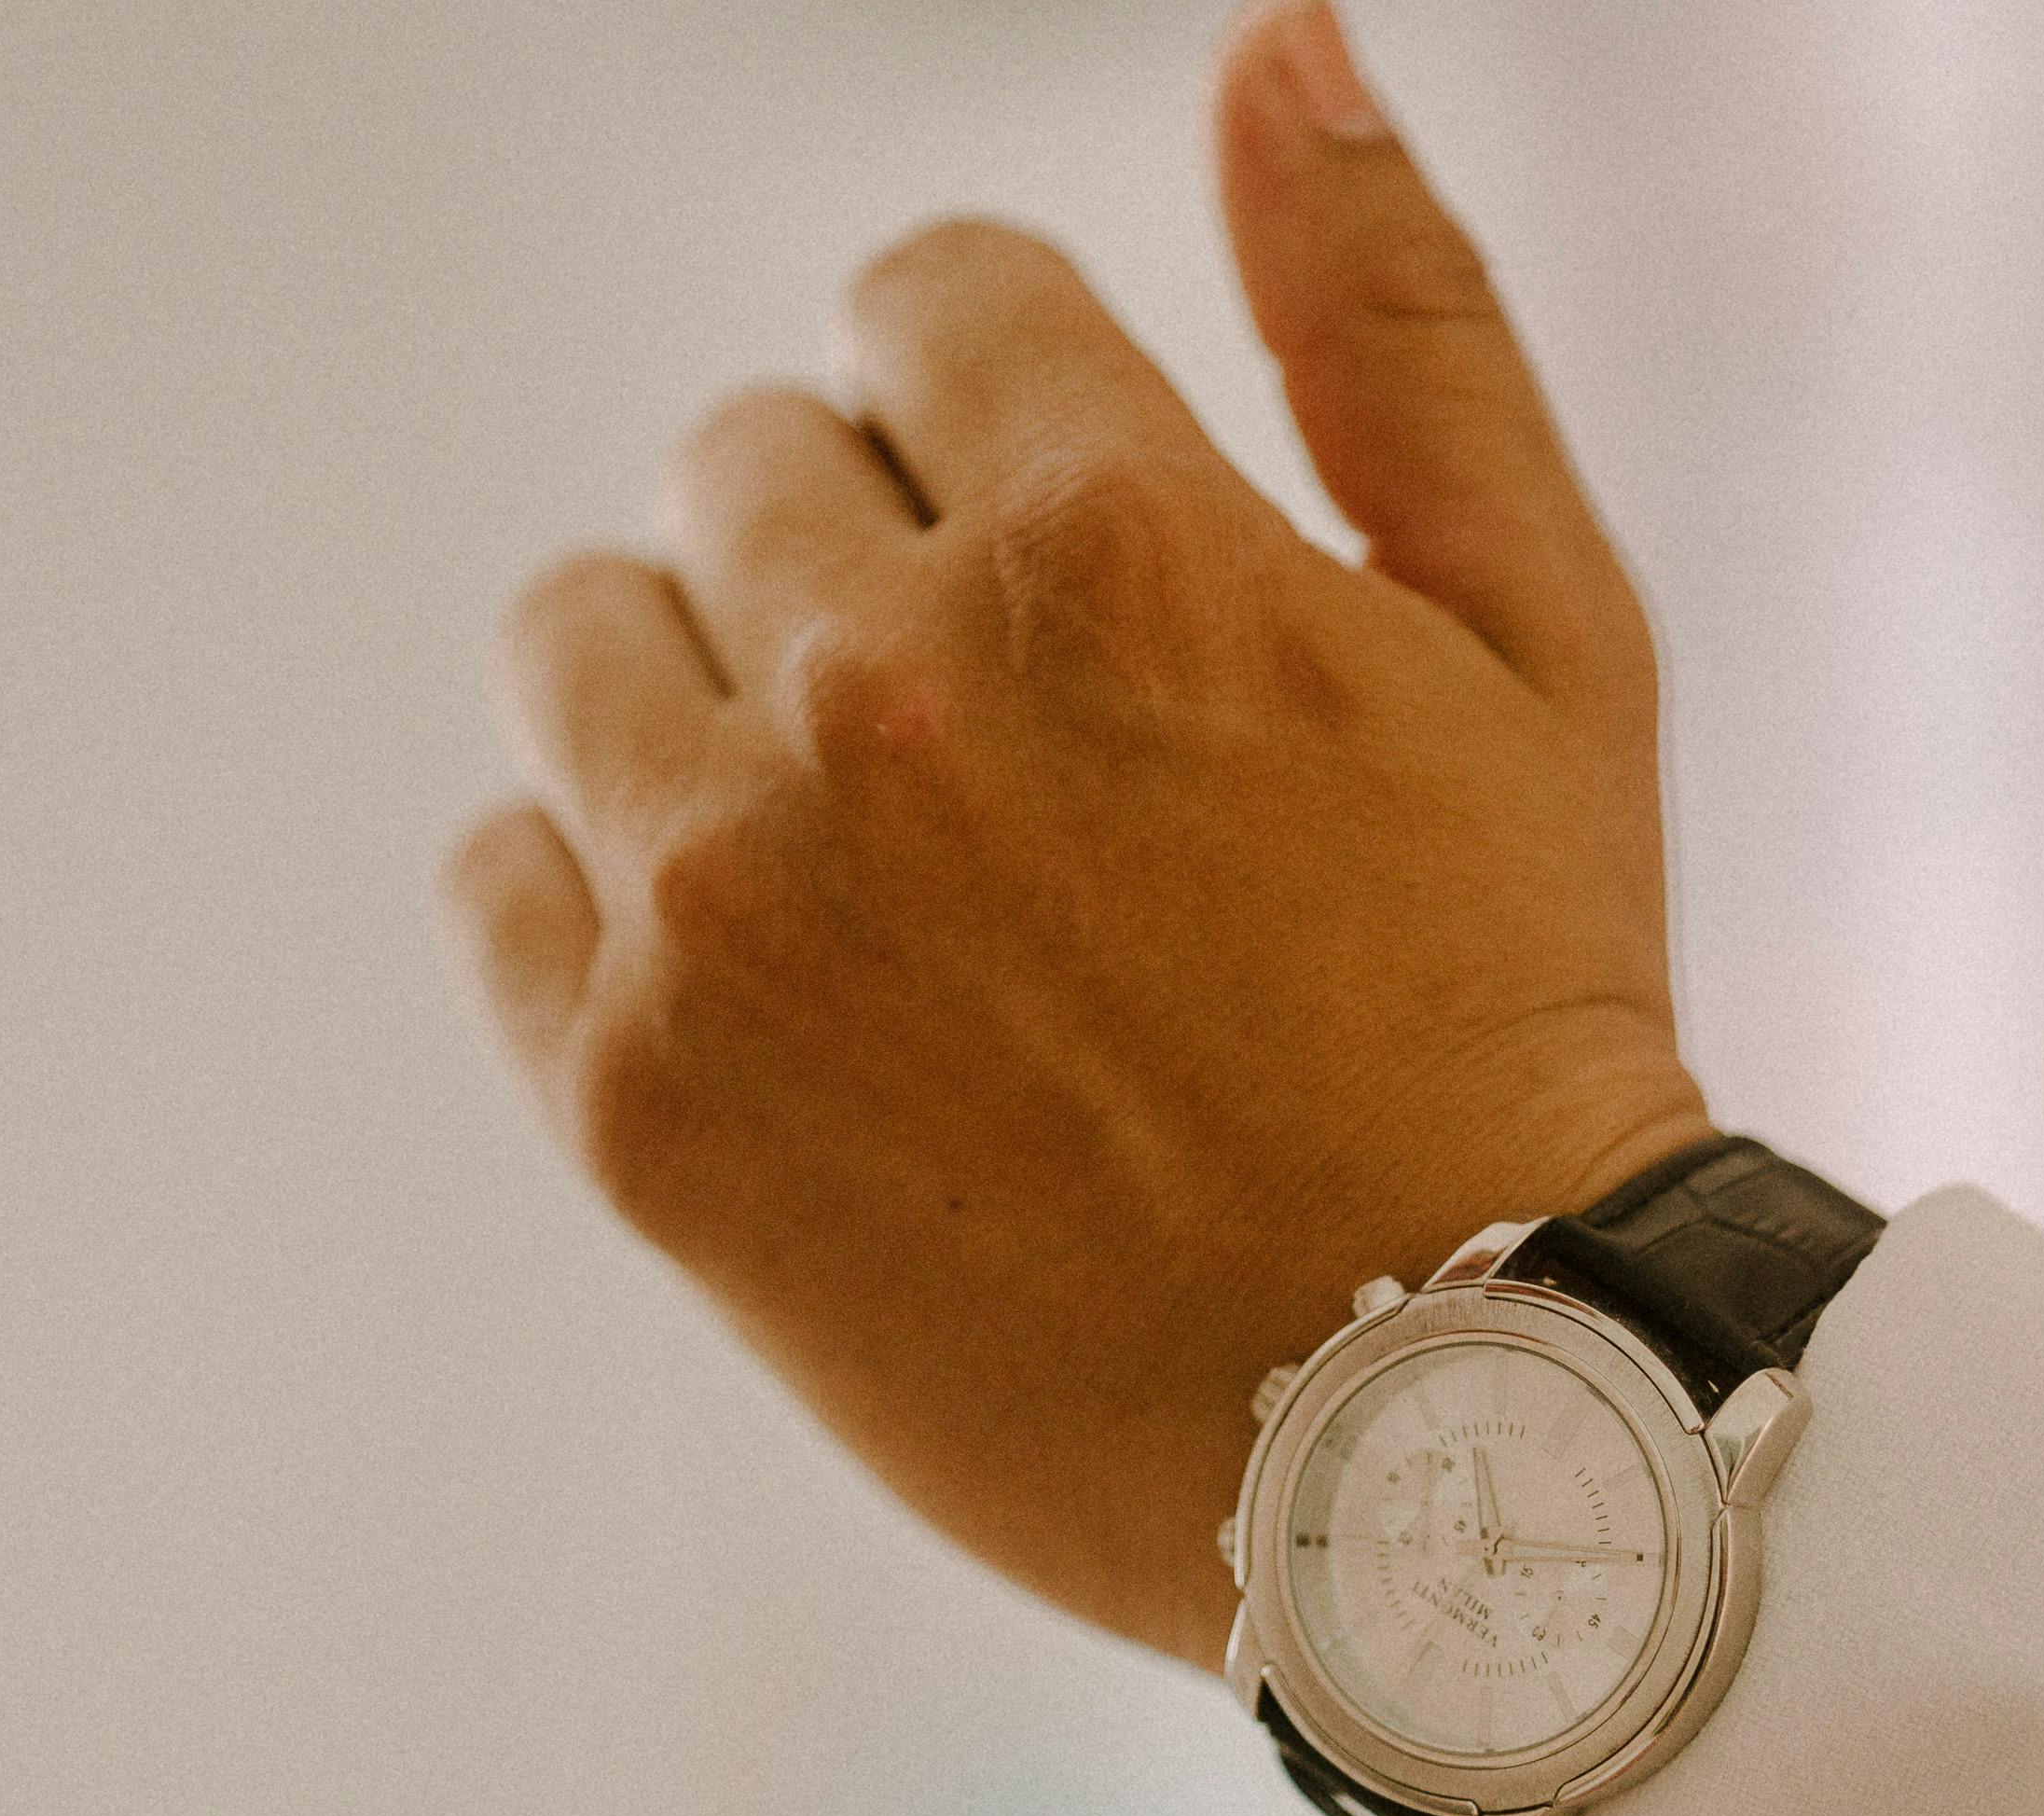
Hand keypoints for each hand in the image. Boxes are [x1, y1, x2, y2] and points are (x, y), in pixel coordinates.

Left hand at [446, 0, 1708, 1668]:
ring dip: (705, 697)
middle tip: (1017, 764)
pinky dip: (599, 896)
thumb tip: (1278, 32)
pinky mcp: (641, 1099)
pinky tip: (783, 990)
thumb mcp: (1544, 640)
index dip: (1008, 412)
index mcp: (1114, 535)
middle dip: (871, 556)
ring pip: (583, 633)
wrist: (1444, 1447)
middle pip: (743, 458)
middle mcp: (888, 688)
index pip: (920, 294)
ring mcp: (737, 900)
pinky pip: (500, 871)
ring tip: (877, 864)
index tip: (1077, 567)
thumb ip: (1397, 318)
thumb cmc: (1522, 1033)